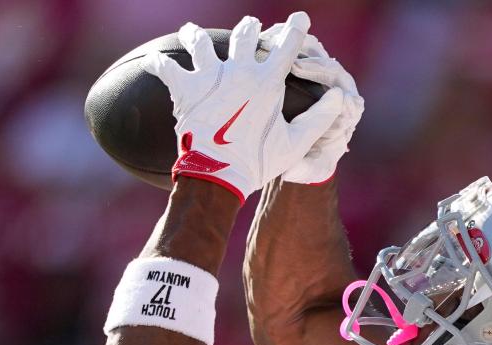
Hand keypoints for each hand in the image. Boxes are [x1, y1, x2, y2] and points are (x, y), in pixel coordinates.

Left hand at [143, 13, 346, 200]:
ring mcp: (210, 77)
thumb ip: (319, 117)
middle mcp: (239, 71)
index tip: (299, 21)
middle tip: (250, 28)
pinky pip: (166, 68)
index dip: (295, 30)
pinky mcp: (184, 90)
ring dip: (196, 34)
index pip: (287, 45)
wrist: (217, 176)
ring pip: (201, 41)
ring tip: (191, 31)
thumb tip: (339, 96)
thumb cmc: (257, 162)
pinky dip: (158, 63)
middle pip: (244, 35)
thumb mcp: (295, 142)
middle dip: (250, 29)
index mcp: (267, 80)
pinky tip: (152, 58)